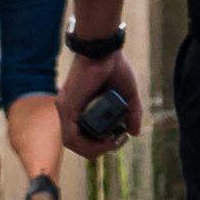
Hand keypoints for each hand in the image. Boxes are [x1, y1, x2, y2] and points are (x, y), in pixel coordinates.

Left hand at [61, 40, 140, 155]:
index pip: (85, 135)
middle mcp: (70, 109)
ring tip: (113, 143)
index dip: (101, 144)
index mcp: (81, 106)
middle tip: (117, 142)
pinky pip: (71, 137)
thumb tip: (134, 133)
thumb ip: (132, 114)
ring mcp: (65, 109)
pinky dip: (89, 144)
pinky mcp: (66, 108)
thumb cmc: (114, 67)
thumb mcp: (128, 95)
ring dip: (95, 149)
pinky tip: (106, 141)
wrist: (104, 49)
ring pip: (73, 143)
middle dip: (99, 149)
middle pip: (78, 142)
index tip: (120, 138)